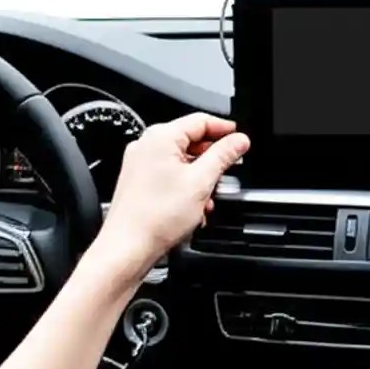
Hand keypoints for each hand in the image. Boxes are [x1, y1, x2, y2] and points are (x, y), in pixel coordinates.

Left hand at [87, 113, 249, 283]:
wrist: (128, 247)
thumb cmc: (155, 217)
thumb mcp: (201, 182)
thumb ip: (223, 156)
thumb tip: (239, 141)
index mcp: (161, 137)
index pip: (201, 120)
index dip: (225, 130)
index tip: (241, 140)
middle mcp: (147, 146)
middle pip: (191, 139)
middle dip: (213, 157)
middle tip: (231, 169)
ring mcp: (141, 164)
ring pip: (182, 159)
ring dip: (201, 175)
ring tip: (210, 196)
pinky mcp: (139, 182)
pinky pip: (170, 174)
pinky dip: (186, 185)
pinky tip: (195, 205)